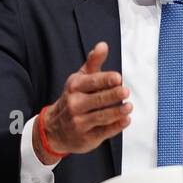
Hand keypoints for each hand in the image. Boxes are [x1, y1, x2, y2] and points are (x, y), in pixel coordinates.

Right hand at [35, 42, 130, 163]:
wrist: (54, 129)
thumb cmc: (72, 99)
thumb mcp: (79, 79)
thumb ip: (93, 62)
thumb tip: (103, 45)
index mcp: (74, 87)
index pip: (92, 82)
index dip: (105, 80)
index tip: (117, 78)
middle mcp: (75, 104)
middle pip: (97, 100)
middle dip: (112, 95)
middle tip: (125, 91)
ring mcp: (80, 122)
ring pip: (101, 116)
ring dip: (116, 112)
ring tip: (128, 106)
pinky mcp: (87, 137)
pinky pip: (103, 132)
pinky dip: (116, 126)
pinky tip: (125, 120)